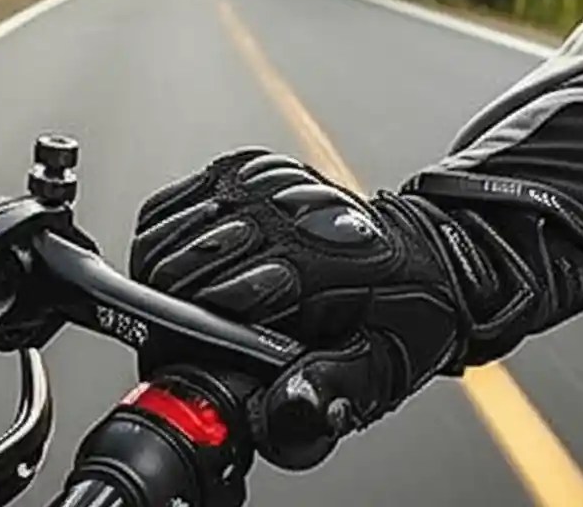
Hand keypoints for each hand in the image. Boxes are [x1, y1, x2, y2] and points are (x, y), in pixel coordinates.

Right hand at [131, 149, 475, 469]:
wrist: (422, 253)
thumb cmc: (399, 314)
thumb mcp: (378, 372)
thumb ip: (327, 394)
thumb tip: (281, 413)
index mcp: (327, 260)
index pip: (220, 297)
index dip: (196, 341)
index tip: (191, 365)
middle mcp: (291, 211)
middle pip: (178, 268)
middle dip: (176, 314)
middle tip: (193, 342)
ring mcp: (263, 184)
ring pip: (161, 239)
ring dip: (164, 281)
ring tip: (192, 308)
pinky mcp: (240, 169)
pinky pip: (162, 211)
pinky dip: (160, 245)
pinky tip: (189, 267)